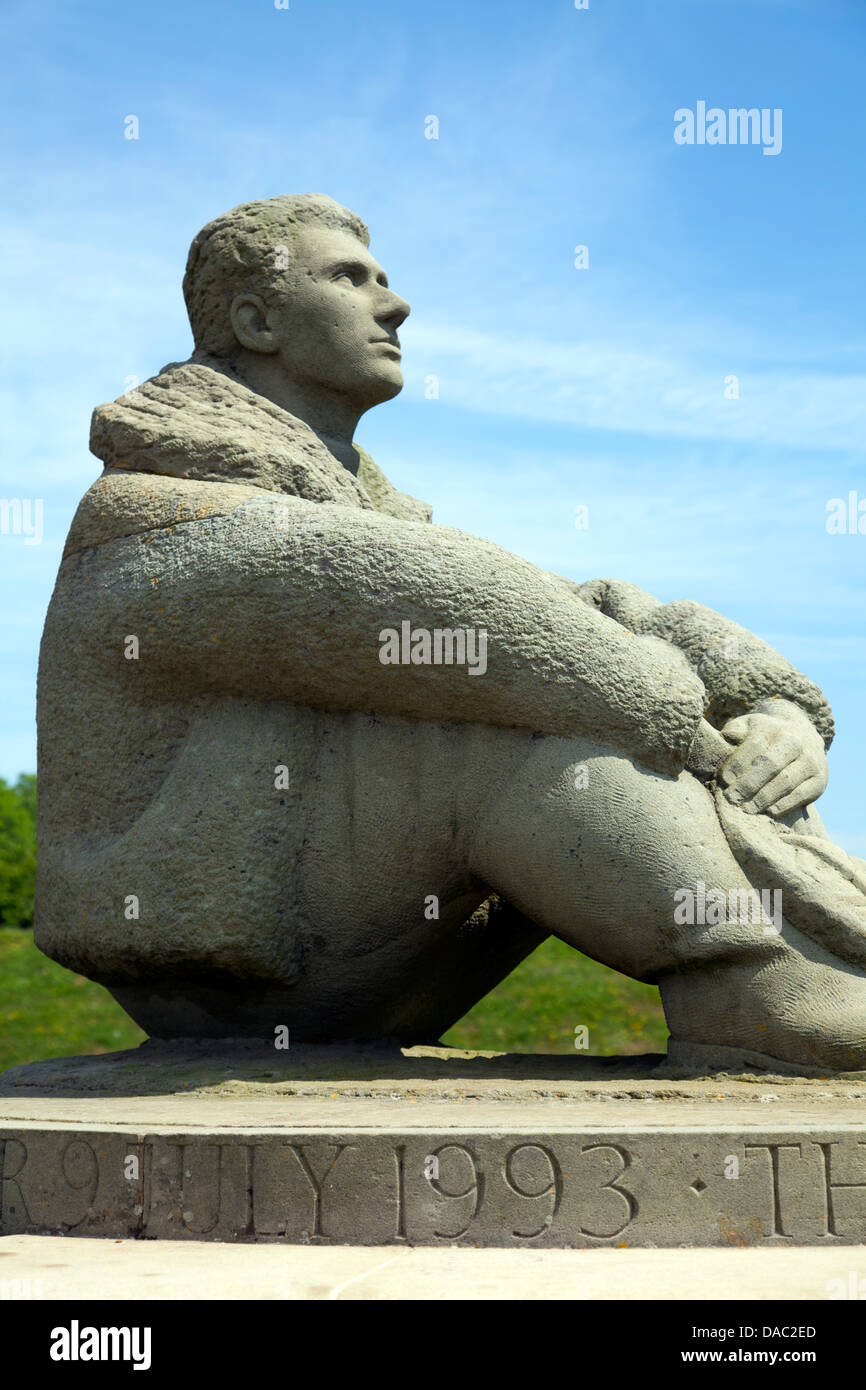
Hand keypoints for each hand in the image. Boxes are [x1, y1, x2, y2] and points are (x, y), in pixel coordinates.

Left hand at [718, 702, 827, 816]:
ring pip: (786, 782)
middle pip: (771, 765)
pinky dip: (784, 805)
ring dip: (764, 798)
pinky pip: (801, 795)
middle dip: (749, 784)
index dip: (738, 764)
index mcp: (775, 727)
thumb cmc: (766, 735)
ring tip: (747, 809)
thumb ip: (736, 729)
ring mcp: (811, 761)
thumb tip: (728, 736)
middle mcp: (797, 741)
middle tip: (732, 798)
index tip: (724, 780)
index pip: (755, 746)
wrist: (803, 736)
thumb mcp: (749, 726)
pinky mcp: (820, 780)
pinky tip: (769, 812)